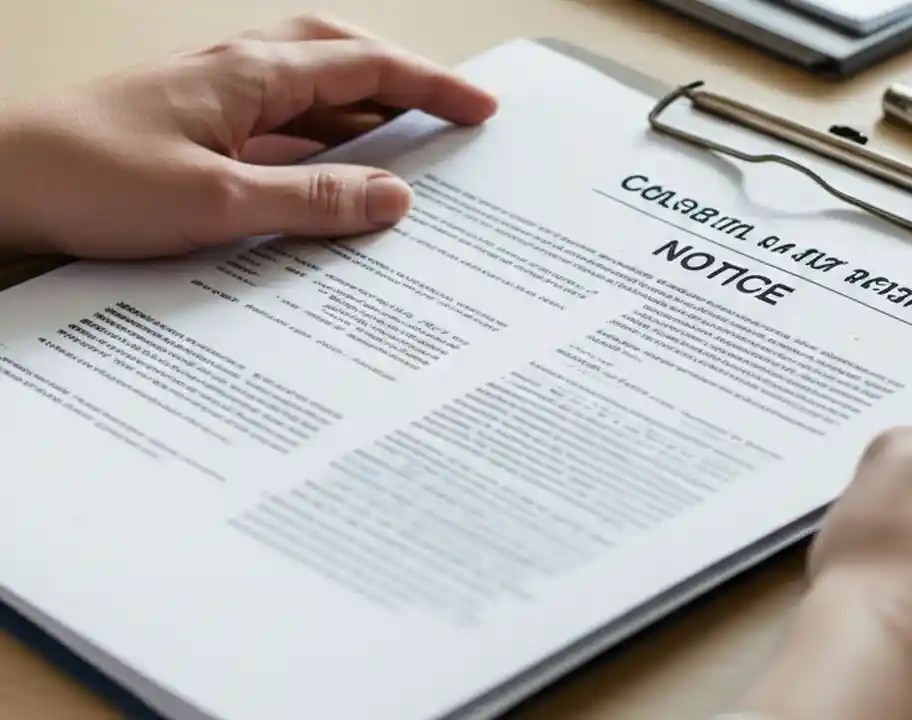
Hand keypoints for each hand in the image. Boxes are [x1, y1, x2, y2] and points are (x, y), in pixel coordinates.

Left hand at [0, 14, 496, 258]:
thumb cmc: (87, 179)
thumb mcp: (217, 201)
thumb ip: (312, 200)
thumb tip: (392, 198)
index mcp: (251, 75)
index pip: (365, 66)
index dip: (431, 85)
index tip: (480, 107)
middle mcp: (236, 74)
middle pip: (341, 56)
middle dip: (403, 80)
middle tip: (450, 111)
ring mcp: (212, 98)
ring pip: (310, 89)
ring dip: (362, 108)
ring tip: (407, 144)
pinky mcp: (192, 129)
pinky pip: (278, 124)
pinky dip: (320, 141)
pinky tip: (329, 174)